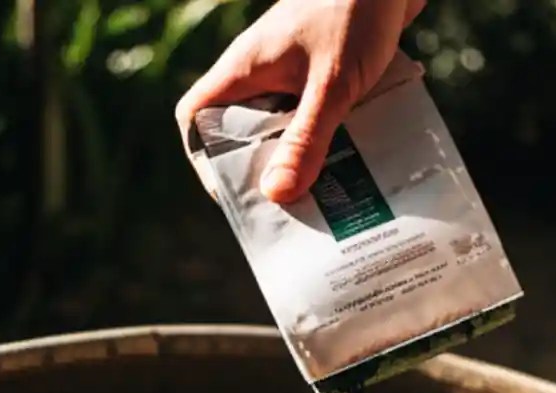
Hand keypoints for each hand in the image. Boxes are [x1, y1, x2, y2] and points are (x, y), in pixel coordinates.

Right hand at [175, 0, 425, 203]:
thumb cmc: (354, 13)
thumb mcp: (332, 86)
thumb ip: (306, 139)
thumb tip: (276, 194)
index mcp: (244, 70)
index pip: (198, 118)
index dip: (206, 159)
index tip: (236, 192)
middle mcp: (261, 72)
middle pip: (243, 132)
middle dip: (263, 170)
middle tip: (290, 209)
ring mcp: (293, 71)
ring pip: (284, 126)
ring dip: (302, 157)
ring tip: (326, 195)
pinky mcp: (325, 71)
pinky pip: (317, 114)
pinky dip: (331, 137)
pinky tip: (358, 161)